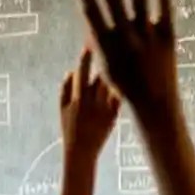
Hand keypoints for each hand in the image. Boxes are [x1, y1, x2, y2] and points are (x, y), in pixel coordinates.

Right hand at [60, 47, 120, 162]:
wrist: (81, 152)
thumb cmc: (70, 129)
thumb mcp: (63, 109)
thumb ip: (65, 89)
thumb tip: (70, 71)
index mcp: (77, 97)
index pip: (82, 70)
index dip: (86, 55)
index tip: (90, 41)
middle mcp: (91, 101)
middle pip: (102, 73)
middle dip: (107, 58)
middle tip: (115, 42)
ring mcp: (103, 108)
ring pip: (114, 84)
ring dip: (119, 71)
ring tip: (125, 56)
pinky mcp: (113, 116)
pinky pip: (121, 97)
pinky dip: (124, 87)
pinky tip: (131, 77)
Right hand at [75, 0, 177, 122]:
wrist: (154, 104)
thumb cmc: (126, 87)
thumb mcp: (107, 67)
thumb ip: (99, 45)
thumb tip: (91, 24)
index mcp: (108, 47)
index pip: (93, 15)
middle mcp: (127, 39)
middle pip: (114, 3)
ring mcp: (148, 38)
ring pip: (140, 3)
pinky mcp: (167, 39)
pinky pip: (165, 12)